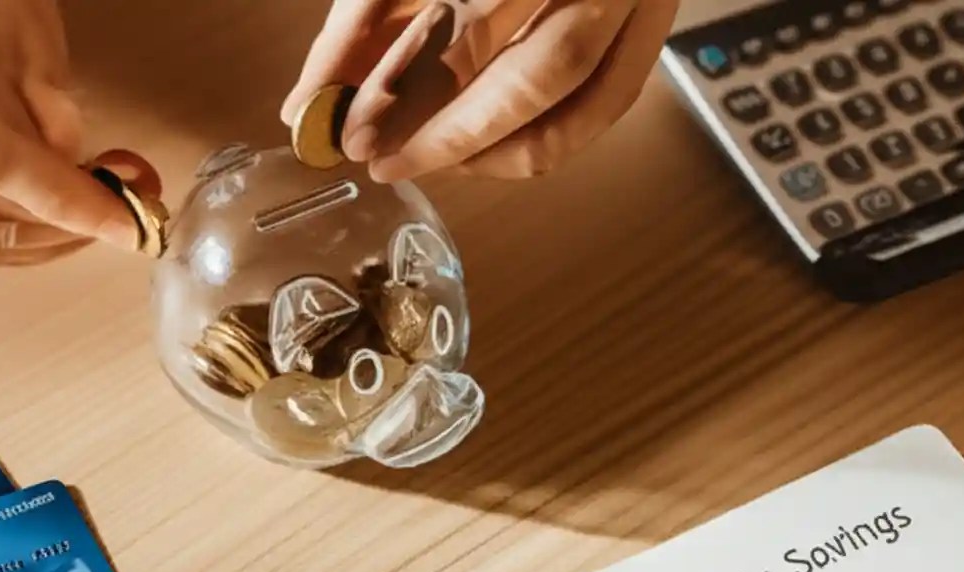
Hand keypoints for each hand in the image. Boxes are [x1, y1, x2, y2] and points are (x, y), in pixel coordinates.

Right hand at [0, 0, 135, 264]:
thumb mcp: (36, 39)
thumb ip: (56, 110)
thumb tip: (82, 187)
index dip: (60, 199)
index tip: (122, 222)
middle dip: (60, 223)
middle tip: (118, 219)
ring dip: (44, 236)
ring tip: (90, 214)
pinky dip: (18, 235)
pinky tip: (56, 221)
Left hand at [282, 0, 680, 181]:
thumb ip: (360, 20)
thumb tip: (309, 106)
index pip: (468, 25)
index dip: (403, 91)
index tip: (353, 135)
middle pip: (533, 80)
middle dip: (453, 138)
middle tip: (391, 163)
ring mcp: (641, 2)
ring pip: (578, 111)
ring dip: (499, 154)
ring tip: (433, 158)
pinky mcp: (655, 27)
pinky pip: (605, 107)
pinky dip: (542, 140)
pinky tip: (484, 146)